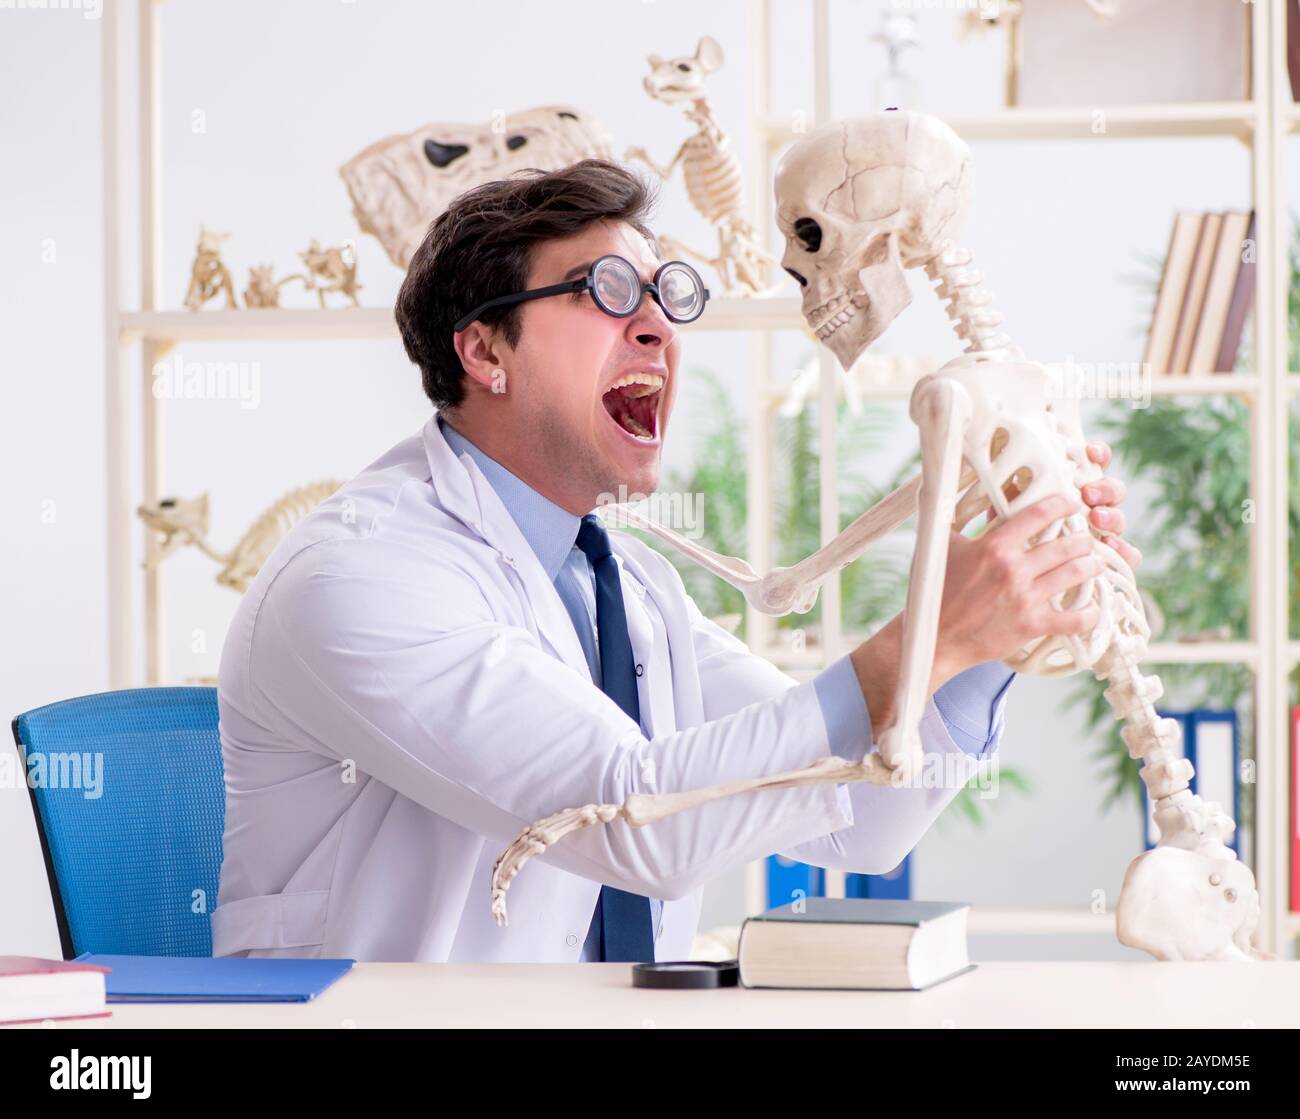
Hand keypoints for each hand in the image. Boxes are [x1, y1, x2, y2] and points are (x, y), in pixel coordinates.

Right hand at [934, 492, 1102, 680]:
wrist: (934, 636)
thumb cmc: (936, 591)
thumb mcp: (942, 547)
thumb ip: (955, 519)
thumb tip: (955, 493)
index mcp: (994, 547)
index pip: (1039, 515)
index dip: (1062, 505)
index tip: (1071, 504)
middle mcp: (1013, 569)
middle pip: (1067, 544)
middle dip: (1082, 539)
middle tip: (1084, 539)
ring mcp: (1025, 598)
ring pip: (1076, 574)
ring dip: (1091, 566)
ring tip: (1093, 563)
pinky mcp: (1032, 625)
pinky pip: (1075, 618)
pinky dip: (1090, 612)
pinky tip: (1093, 606)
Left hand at [986, 440, 1141, 571]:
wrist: (1018, 577)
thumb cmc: (1016, 540)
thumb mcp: (1009, 514)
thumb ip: (1014, 496)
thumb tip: (1010, 478)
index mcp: (1073, 489)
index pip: (1094, 466)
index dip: (1099, 455)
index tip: (1089, 452)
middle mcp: (1093, 507)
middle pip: (1113, 490)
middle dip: (1105, 488)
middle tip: (1088, 494)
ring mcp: (1102, 533)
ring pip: (1119, 519)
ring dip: (1111, 515)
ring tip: (1096, 518)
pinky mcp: (1109, 559)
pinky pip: (1129, 554)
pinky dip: (1124, 549)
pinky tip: (1109, 546)